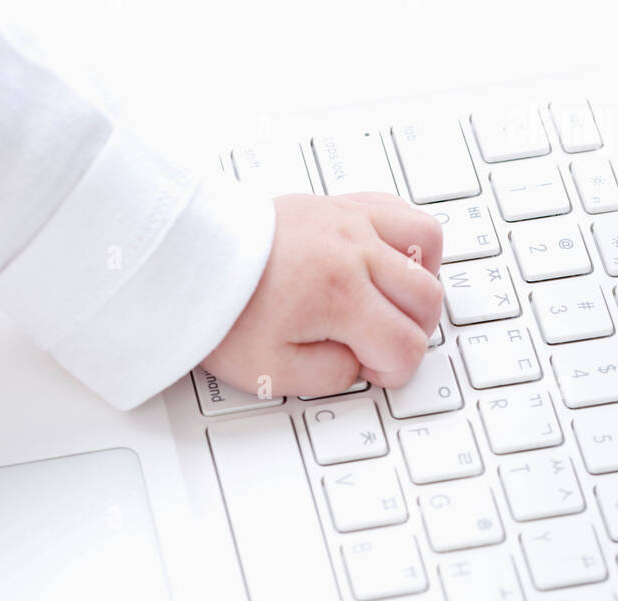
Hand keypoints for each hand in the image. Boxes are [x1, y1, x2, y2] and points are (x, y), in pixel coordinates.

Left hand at [202, 190, 442, 397]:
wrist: (189, 261)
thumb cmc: (222, 311)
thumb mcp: (272, 373)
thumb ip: (330, 377)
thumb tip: (361, 364)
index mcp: (340, 294)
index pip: (406, 345)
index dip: (392, 371)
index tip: (364, 369)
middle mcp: (353, 249)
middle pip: (426, 299)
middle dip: (411, 334)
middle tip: (377, 346)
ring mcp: (350, 220)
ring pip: (428, 245)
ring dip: (420, 283)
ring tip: (391, 305)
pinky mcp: (340, 205)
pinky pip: (399, 212)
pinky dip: (407, 242)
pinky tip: (386, 267)